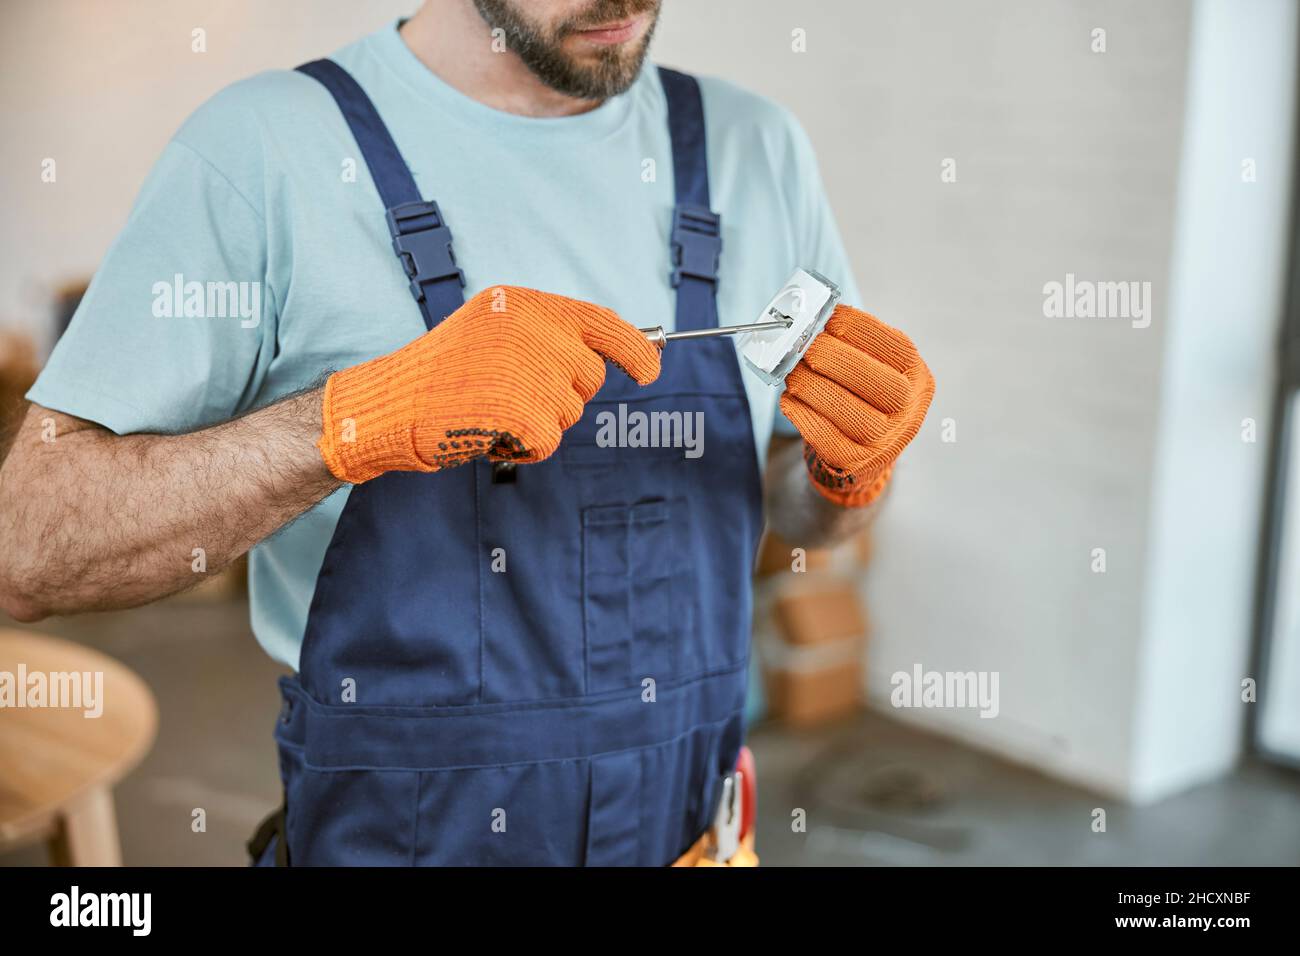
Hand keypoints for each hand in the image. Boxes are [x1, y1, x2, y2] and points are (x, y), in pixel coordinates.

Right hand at [318, 286, 660, 482]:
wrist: (387, 405)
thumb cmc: (440, 377)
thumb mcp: (493, 334)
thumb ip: (546, 337)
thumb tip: (616, 354)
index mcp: (522, 303)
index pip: (600, 321)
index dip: (634, 347)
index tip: (650, 369)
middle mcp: (528, 328)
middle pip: (589, 376)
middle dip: (564, 396)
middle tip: (513, 396)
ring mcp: (525, 367)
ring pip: (570, 411)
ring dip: (540, 422)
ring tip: (492, 410)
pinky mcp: (519, 407)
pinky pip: (549, 438)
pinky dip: (526, 446)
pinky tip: (490, 431)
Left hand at [779, 304, 933, 506]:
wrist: (859, 456)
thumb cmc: (860, 400)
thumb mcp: (870, 368)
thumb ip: (852, 345)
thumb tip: (812, 319)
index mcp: (917, 378)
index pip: (897, 348)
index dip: (858, 329)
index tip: (827, 318)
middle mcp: (910, 411)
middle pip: (879, 383)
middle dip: (834, 358)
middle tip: (803, 346)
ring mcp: (886, 442)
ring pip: (851, 412)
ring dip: (813, 386)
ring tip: (792, 372)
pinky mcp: (857, 464)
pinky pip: (826, 437)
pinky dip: (804, 414)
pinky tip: (791, 400)